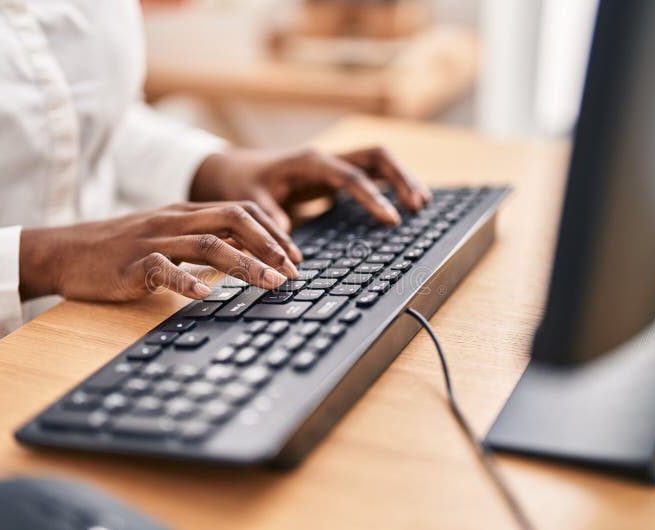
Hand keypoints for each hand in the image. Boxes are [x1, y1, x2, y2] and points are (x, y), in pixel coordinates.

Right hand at [18, 201, 301, 301]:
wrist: (65, 250)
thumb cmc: (121, 247)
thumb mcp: (167, 234)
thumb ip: (204, 238)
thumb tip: (249, 251)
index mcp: (185, 211)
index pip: (241, 210)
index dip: (273, 232)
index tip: (296, 257)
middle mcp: (174, 220)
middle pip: (233, 220)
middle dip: (270, 245)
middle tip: (293, 271)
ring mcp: (153, 241)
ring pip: (208, 244)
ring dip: (245, 265)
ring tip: (270, 284)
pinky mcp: (132, 264)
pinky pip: (164, 270)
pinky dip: (187, 281)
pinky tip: (205, 295)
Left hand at [190, 146, 431, 231]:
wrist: (232, 169)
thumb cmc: (241, 183)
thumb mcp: (247, 200)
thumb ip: (268, 219)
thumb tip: (291, 248)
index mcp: (309, 162)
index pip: (351, 176)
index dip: (373, 198)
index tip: (392, 219)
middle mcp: (326, 158)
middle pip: (375, 156)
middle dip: (400, 178)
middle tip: (418, 206)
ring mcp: (333, 165)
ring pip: (377, 162)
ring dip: (401, 179)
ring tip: (422, 204)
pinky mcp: (334, 176)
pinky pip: (369, 174)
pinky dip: (390, 185)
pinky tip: (405, 202)